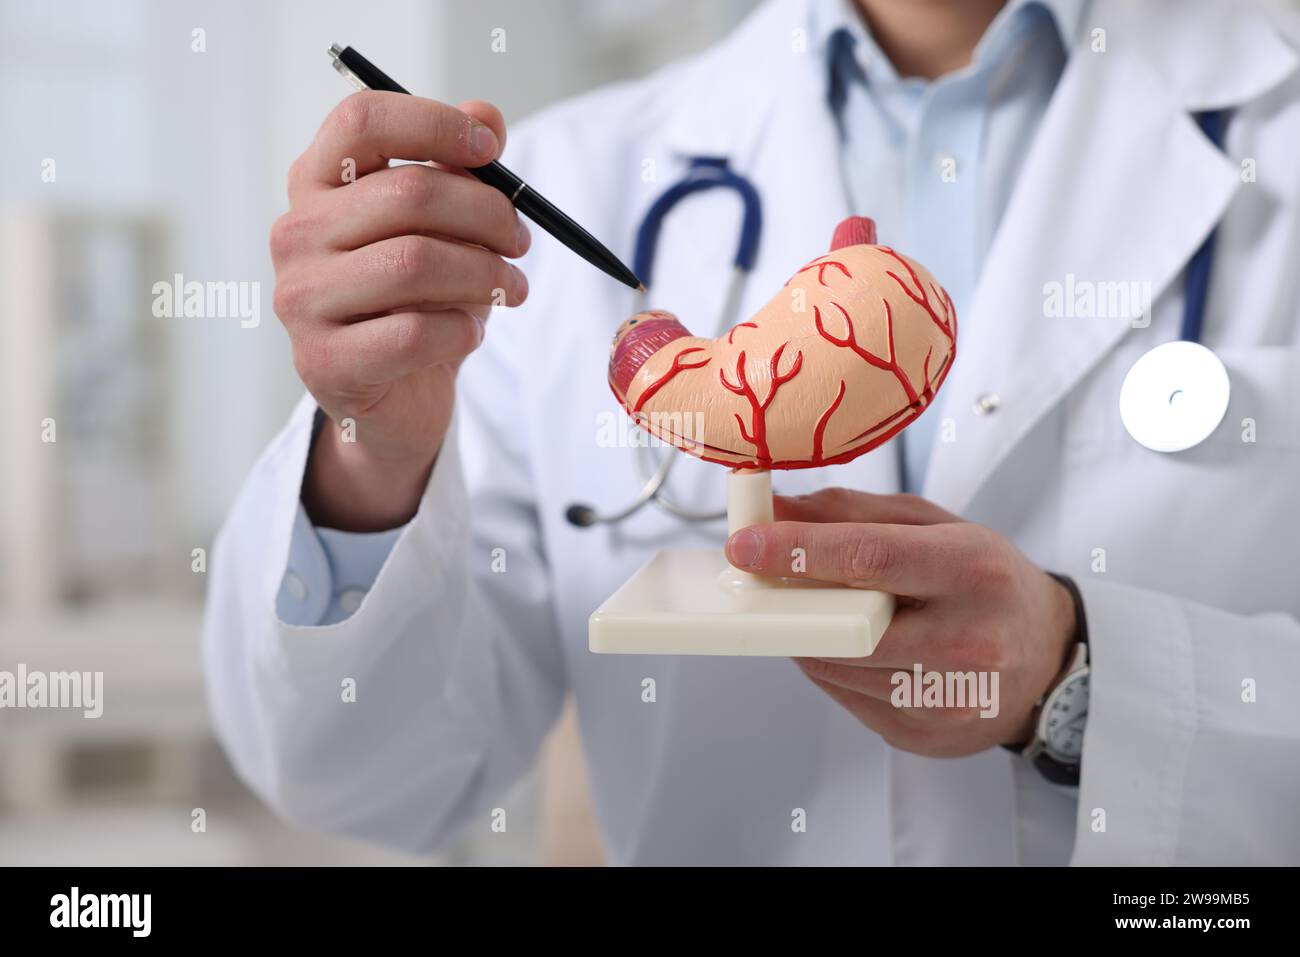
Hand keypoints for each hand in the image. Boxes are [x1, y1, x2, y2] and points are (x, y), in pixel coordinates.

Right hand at [270, 91, 530, 529]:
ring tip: (512, 289)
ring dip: (485, 275)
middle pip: (409, 193)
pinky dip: (460, 329)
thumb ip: (461, 170)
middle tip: (520, 241)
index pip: (362, 121)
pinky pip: (412, 333)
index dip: (434, 125)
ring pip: (414, 263)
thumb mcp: (443, 229)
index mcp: (317, 182)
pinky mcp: (324, 362)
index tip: (492, 151)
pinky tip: (470, 331)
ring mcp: (301, 300)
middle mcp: (296, 233)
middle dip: (486, 214)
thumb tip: (487, 117)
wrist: (393, 400)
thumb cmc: (416, 301)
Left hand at [724, 488, 1077, 757]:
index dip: (797, 551)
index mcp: (972, 571)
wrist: (1049, 659)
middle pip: (846, 625)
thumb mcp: (937, 526)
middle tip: (758, 578)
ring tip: (811, 608)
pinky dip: (830, 666)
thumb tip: (776, 508)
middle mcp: (966, 640)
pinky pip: (846, 697)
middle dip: (789, 602)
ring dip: (806, 634)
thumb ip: (854, 513)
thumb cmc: (988, 580)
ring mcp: (946, 699)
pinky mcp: (924, 735)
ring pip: (836, 666)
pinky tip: (846, 645)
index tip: (745, 544)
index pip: (869, 558)